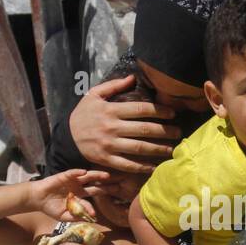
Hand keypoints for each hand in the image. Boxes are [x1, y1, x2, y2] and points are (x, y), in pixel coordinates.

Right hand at [30, 169, 109, 220]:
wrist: (37, 199)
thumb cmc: (51, 207)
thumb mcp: (65, 216)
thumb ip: (77, 217)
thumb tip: (91, 218)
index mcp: (80, 197)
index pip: (92, 199)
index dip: (96, 205)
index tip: (106, 207)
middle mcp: (79, 187)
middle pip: (95, 186)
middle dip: (106, 185)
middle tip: (118, 186)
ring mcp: (73, 181)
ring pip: (87, 177)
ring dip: (97, 175)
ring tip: (106, 175)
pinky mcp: (64, 176)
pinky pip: (72, 173)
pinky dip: (77, 172)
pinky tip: (84, 172)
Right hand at [68, 74, 183, 172]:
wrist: (66, 138)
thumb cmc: (83, 115)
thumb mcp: (93, 95)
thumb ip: (113, 86)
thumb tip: (133, 77)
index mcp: (111, 110)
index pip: (141, 109)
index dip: (159, 111)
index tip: (172, 113)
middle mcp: (112, 128)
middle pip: (144, 129)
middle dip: (165, 131)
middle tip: (179, 132)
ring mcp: (110, 145)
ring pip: (139, 148)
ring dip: (159, 149)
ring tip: (173, 148)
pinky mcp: (107, 159)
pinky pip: (128, 164)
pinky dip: (143, 166)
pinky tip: (155, 166)